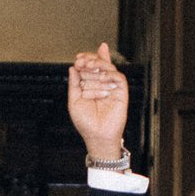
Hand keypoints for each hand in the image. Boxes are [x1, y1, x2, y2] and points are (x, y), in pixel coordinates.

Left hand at [68, 43, 127, 161]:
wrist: (96, 135)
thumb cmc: (86, 122)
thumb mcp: (74, 100)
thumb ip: (74, 83)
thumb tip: (73, 68)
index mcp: (91, 85)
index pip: (91, 66)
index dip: (86, 59)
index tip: (78, 59)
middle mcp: (102, 85)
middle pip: (99, 64)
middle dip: (90, 61)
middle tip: (82, 63)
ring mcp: (112, 88)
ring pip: (108, 68)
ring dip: (98, 65)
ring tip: (89, 67)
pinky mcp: (121, 93)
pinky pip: (118, 78)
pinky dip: (109, 74)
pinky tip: (101, 77)